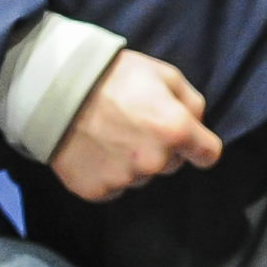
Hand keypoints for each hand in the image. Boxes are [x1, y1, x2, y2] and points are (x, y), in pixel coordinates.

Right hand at [50, 50, 221, 201]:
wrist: (57, 89)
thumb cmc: (116, 76)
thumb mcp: (165, 75)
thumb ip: (192, 103)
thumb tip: (198, 125)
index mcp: (175, 130)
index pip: (209, 155)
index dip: (202, 146)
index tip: (194, 143)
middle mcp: (154, 161)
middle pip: (173, 164)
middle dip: (163, 148)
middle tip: (137, 124)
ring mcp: (124, 179)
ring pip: (142, 176)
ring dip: (134, 161)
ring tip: (112, 133)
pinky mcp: (96, 191)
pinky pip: (115, 187)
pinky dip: (108, 173)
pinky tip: (96, 149)